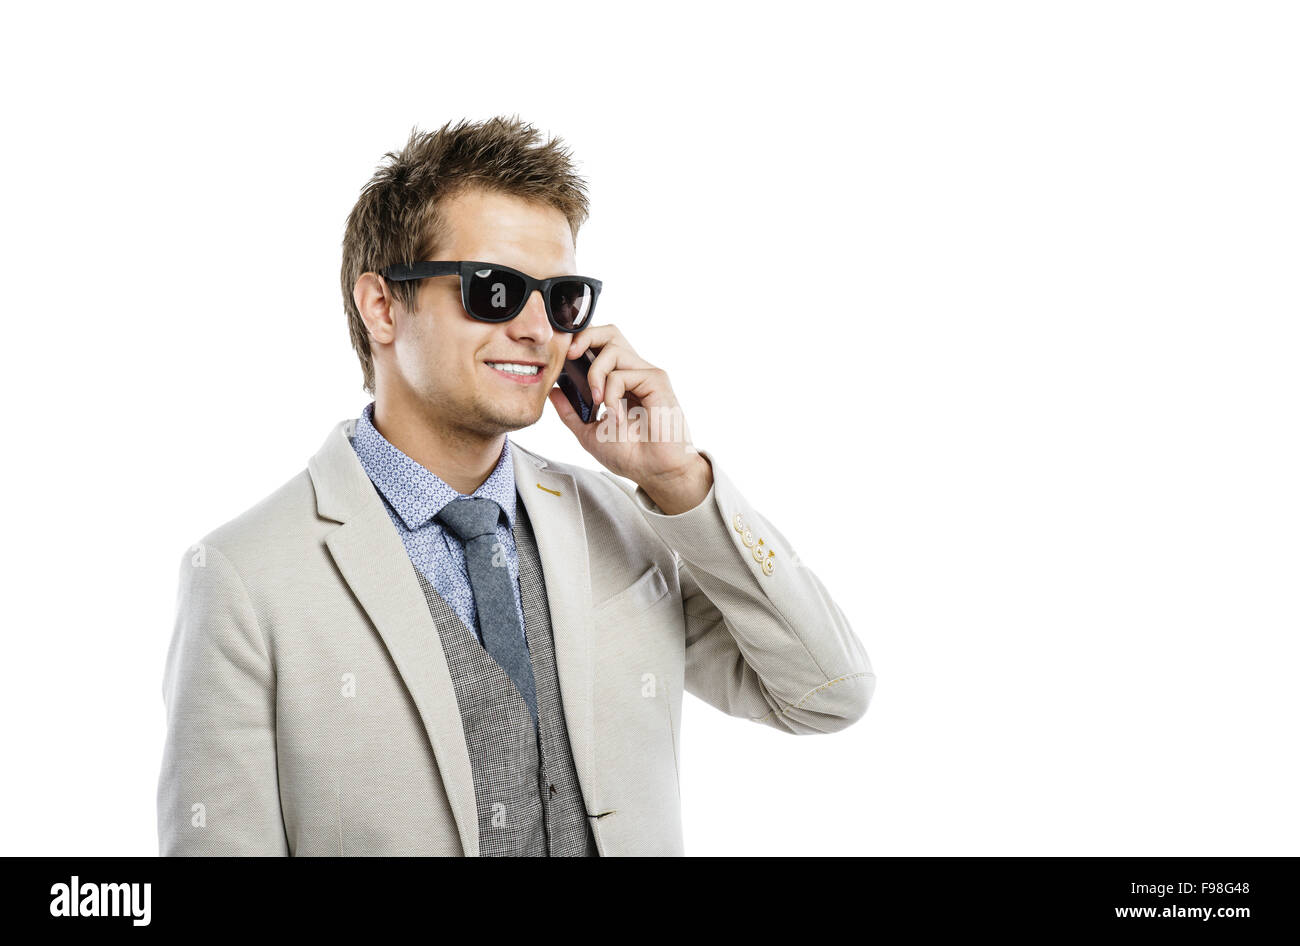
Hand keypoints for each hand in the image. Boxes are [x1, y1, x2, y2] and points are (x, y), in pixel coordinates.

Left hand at [547, 323, 712, 514]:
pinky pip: (622, 373)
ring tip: (597, 403)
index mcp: (620, 381)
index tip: (563, 358)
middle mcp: (633, 372)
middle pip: (610, 332)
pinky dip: (611, 394)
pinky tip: (615, 416)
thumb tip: (554, 391)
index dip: (581, 343)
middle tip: (570, 356)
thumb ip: (571, 412)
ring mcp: (645, 374)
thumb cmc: (631, 455)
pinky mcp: (656, 380)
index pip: (601, 346)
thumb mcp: (589, 432)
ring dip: (595, 374)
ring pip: (613, 348)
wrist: (654, 472)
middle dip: (585, 337)